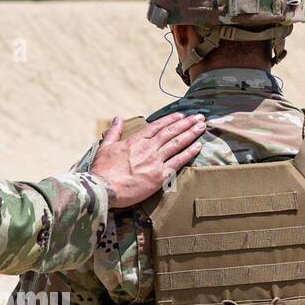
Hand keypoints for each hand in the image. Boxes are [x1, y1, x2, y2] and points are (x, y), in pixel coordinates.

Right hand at [90, 113, 205, 208]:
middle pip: (171, 132)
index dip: (170, 120)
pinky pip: (178, 162)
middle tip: (199, 117)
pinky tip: (198, 146)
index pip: (156, 127)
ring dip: (191, 134)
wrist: (104, 189)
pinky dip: (189, 153)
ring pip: (177, 144)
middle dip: (186, 123)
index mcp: (135, 141)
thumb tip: (117, 118)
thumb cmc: (102, 170)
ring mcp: (155, 161)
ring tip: (202, 126)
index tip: (181, 115)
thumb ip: (114, 132)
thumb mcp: (105, 147)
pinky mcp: (160, 176)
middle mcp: (148, 149)